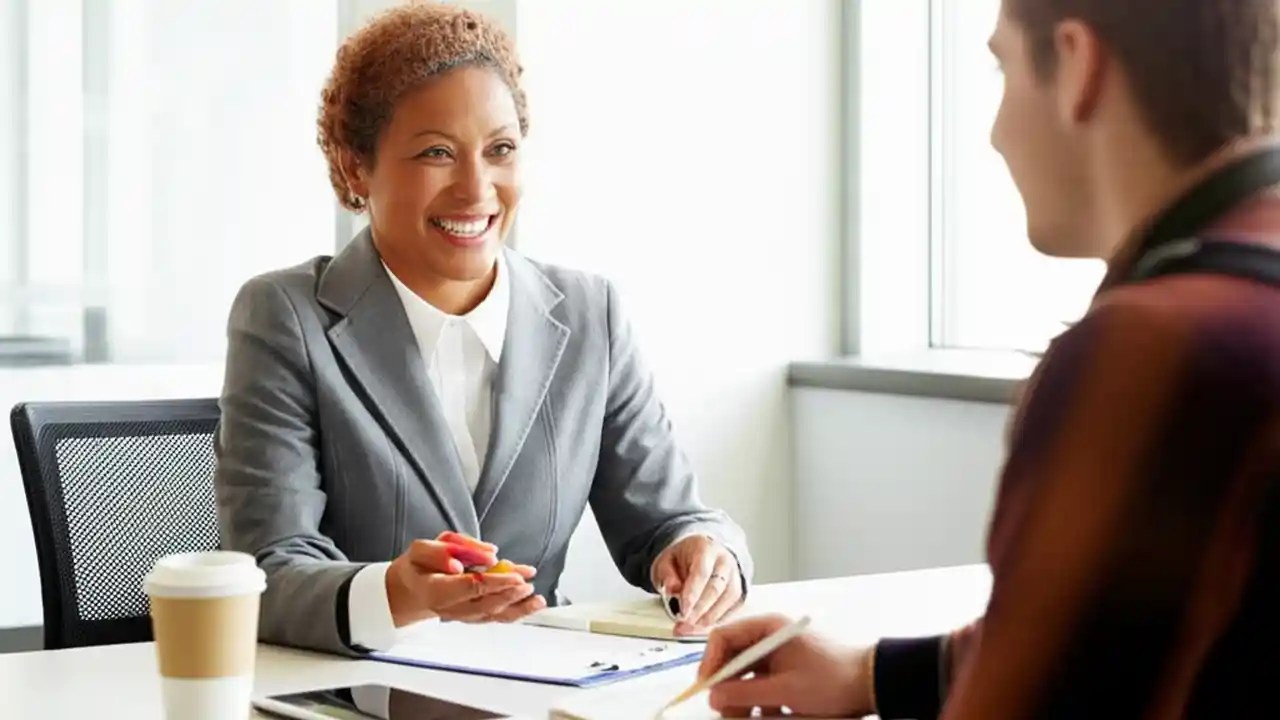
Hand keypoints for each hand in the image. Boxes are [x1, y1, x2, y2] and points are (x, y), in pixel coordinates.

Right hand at [385, 534, 545, 626]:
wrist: (411, 590)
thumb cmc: (418, 567)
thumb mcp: (421, 549)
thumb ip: (444, 551)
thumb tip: (471, 560)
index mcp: (435, 590)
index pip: (468, 587)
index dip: (492, 582)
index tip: (513, 576)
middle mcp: (450, 608)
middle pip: (483, 605)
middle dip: (507, 595)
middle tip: (526, 584)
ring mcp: (462, 615)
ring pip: (492, 615)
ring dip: (517, 609)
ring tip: (538, 600)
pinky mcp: (473, 616)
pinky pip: (495, 617)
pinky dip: (516, 612)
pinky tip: (533, 604)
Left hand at [651, 535, 742, 633]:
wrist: (702, 555)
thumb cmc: (684, 559)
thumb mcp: (665, 561)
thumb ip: (666, 575)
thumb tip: (672, 589)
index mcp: (706, 549)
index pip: (702, 572)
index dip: (692, 594)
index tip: (682, 611)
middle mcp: (725, 561)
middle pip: (716, 589)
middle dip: (699, 610)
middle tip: (682, 624)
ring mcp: (735, 577)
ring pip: (727, 601)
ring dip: (707, 618)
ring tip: (688, 628)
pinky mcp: (740, 593)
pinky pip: (732, 609)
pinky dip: (716, 622)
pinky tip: (700, 628)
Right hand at [699, 614, 874, 718]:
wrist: (872, 683)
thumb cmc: (833, 679)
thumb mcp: (785, 690)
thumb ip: (744, 693)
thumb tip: (713, 695)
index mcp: (768, 628)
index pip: (723, 638)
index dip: (710, 664)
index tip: (707, 690)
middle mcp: (770, 636)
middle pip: (733, 659)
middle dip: (727, 688)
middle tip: (725, 712)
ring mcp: (779, 652)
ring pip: (747, 676)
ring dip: (743, 699)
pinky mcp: (789, 669)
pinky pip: (764, 683)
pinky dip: (761, 701)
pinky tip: (769, 717)